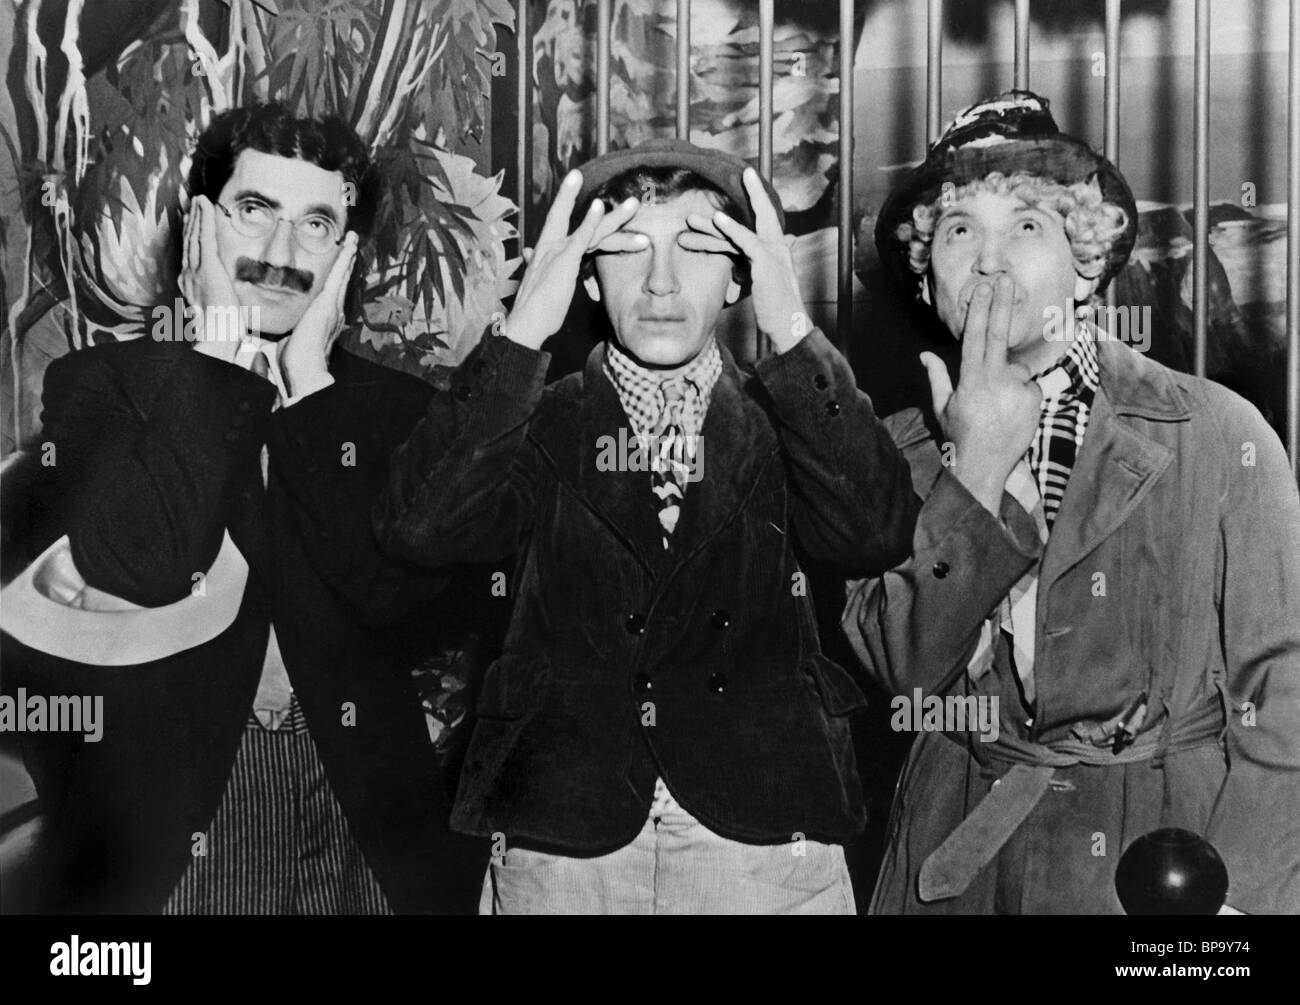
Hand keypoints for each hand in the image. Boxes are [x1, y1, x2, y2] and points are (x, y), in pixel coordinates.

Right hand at [179, 196, 242, 359]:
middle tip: (194, 204)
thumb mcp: (217, 309)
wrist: (217, 335)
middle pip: (189, 241)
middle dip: (191, 221)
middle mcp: (189, 274)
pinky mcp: (208, 267)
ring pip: (194, 236)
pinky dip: (204, 218)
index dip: (190, 236)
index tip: (192, 222)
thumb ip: (217, 299)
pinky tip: (205, 204)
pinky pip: (204, 237)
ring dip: (197, 215)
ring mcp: (196, 270)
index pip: (190, 254)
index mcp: (190, 284)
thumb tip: (225, 297)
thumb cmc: (221, 328)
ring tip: (199, 200)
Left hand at [277, 232, 357, 397]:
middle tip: (351, 246)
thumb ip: (287, 328)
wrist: (303, 366)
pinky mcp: (330, 301)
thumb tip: (274, 328)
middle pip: (341, 281)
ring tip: (353, 240)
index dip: (336, 278)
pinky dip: (346, 258)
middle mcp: (333, 310)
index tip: (338, 267)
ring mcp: (333, 304)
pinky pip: (340, 274)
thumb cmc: (294, 358)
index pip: (331, 293)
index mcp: (324, 319)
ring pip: (343, 274)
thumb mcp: (289, 337)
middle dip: (346, 263)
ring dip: (348, 256)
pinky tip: (350, 244)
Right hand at [501, 170, 645, 349]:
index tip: (577, 178)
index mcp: (547, 248)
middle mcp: (552, 245)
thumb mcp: (537, 281)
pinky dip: (589, 222)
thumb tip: (527, 253)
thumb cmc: (535, 307)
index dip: (569, 199)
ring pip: (593, 230)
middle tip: (631, 198)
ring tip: (635, 204)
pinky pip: (581, 238)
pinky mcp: (564, 261)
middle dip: (600, 205)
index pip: (562, 219)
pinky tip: (598, 207)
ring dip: (616, 216)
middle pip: (582, 221)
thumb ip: (534, 263)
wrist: (526, 324)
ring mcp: (557, 251)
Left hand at [679, 167, 804, 351]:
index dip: (754, 204)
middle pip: (761, 214)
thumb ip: (755, 268)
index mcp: (776, 251)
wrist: (788, 326)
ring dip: (714, 223)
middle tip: (743, 173)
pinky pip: (746, 241)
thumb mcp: (764, 284)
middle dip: (753, 191)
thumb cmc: (775, 308)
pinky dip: (732, 228)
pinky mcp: (765, 263)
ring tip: (692, 217)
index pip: (762, 222)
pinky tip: (717, 218)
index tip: (743, 187)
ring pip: (741, 230)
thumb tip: (751, 261)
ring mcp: (772, 253)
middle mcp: (777, 247)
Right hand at [920, 275, 1040, 513]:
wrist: (983, 468)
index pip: (975, 338)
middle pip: (998, 335)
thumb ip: (937, 376)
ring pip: (1015, 369)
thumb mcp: (942, 407)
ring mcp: (1016, 390)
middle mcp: (994, 381)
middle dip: (1001, 305)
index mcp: (970, 380)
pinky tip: (1010, 414)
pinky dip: (1020, 394)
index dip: (979, 311)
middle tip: (1005, 280)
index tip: (983, 289)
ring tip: (997, 408)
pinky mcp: (1034, 400)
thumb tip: (924, 354)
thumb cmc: (959, 436)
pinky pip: (1028, 387)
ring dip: (1008, 379)